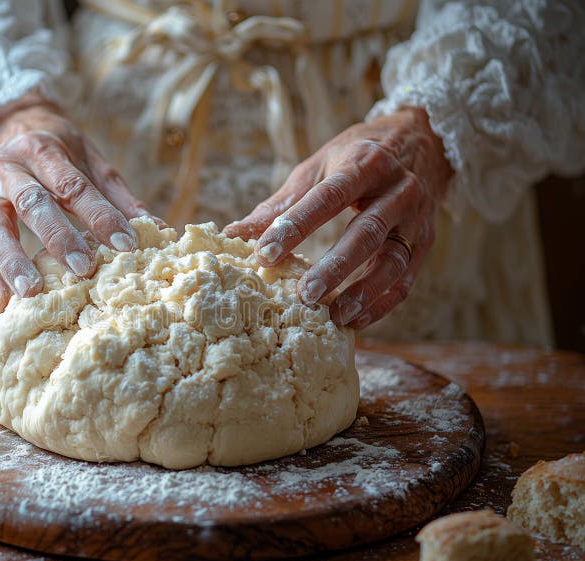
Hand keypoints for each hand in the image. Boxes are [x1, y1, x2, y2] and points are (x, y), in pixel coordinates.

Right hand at [0, 95, 160, 311]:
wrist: (6, 126)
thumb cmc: (57, 150)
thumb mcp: (89, 160)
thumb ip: (117, 196)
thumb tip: (158, 229)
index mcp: (42, 149)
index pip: (73, 185)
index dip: (100, 215)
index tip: (126, 245)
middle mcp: (8, 168)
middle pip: (32, 203)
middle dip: (58, 238)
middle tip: (83, 270)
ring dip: (13, 262)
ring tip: (32, 293)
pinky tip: (1, 303)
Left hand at [224, 107, 451, 329]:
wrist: (420, 142)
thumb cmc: (355, 158)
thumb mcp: (318, 168)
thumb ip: (281, 204)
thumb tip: (233, 234)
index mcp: (364, 164)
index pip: (328, 197)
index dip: (296, 226)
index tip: (264, 254)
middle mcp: (397, 189)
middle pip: (366, 232)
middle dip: (335, 267)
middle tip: (304, 294)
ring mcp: (416, 218)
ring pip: (392, 261)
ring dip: (363, 292)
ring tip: (334, 316)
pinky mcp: (423, 242)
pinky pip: (405, 279)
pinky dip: (381, 303)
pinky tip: (355, 320)